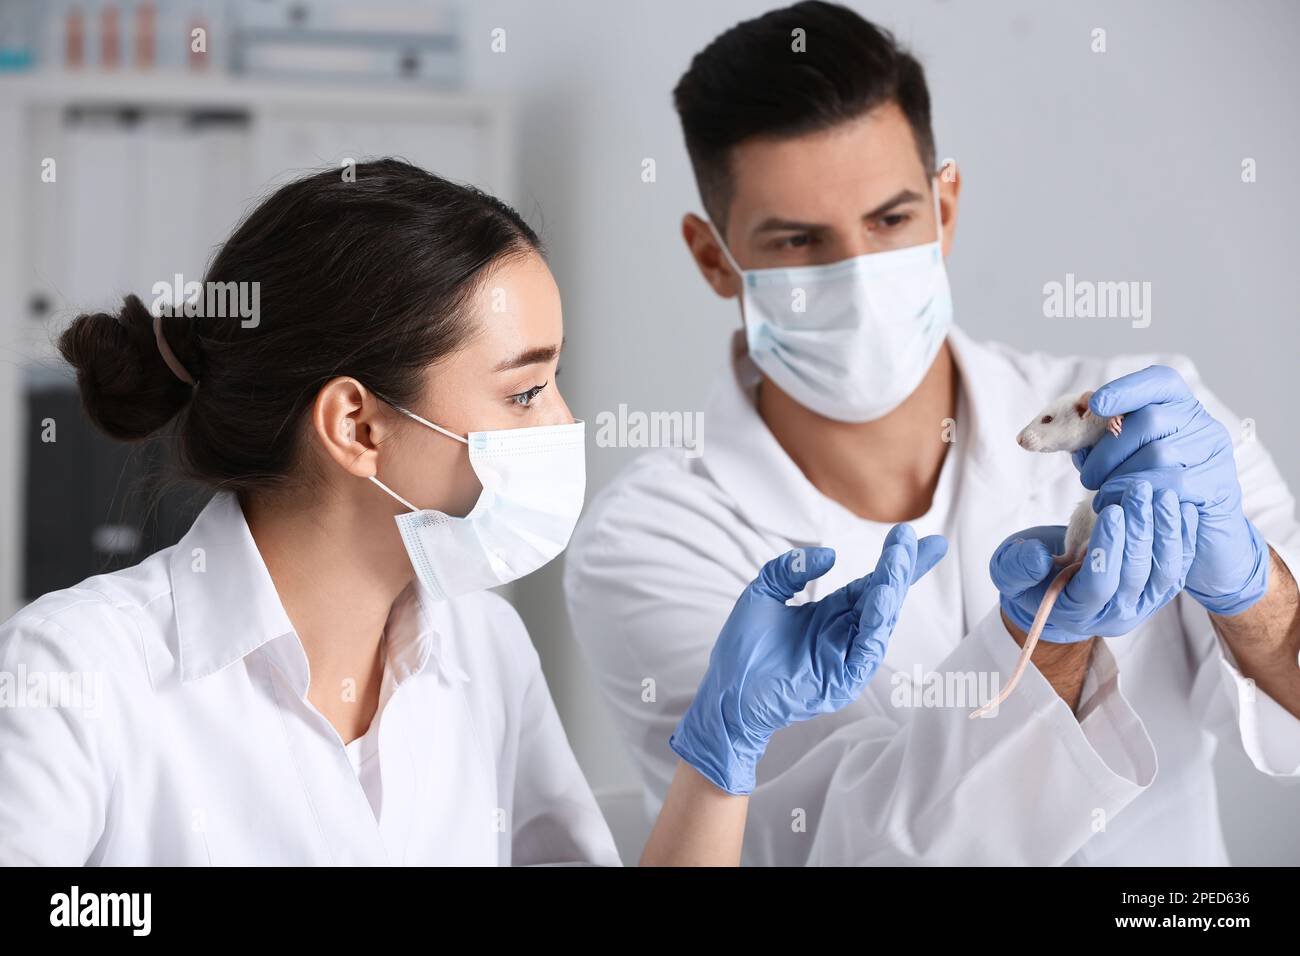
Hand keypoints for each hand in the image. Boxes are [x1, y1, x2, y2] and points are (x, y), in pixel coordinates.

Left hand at [670, 524, 946, 794]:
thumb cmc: (742, 648)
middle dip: (903, 569)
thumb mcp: (763, 592)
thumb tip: (830, 555)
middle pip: (884, 598)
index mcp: (831, 613)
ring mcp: (847, 659)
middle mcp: (845, 634)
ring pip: (879, 622)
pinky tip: (881, 597)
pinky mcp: (842, 683)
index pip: (871, 583)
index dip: (893, 561)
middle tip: (919, 540)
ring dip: (891, 589)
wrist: (724, 692)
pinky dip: (875, 625)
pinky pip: (866, 652)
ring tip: (898, 561)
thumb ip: (790, 569)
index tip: (913, 534)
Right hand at [990, 482, 1196, 642]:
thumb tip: (1038, 556)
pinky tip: (1182, 508)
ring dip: (1166, 531)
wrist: (1054, 588)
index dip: (1107, 549)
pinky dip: (1184, 537)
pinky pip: (1180, 567)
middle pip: (1135, 575)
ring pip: (1165, 571)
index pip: (1098, 585)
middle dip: (1139, 530)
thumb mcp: (1008, 572)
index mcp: (1076, 611)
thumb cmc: (1029, 576)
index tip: (1110, 511)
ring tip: (1161, 494)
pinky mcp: (1158, 591)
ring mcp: (1141, 604)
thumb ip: (1017, 567)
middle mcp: (1115, 614)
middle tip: (1138, 489)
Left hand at [1072, 366, 1268, 615]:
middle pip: (1149, 420)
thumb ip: (1098, 437)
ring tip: (1100, 495)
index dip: (1124, 389)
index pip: (1158, 381)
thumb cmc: (1150, 486)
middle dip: (1107, 450)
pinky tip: (1118, 506)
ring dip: (1117, 477)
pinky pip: (1171, 486)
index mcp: (1178, 406)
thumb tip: (1072, 420)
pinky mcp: (1217, 486)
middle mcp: (1201, 423)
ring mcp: (1214, 454)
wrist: (1197, 531)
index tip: (1095, 404)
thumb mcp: (1122, 455)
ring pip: (1157, 454)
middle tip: (1087, 477)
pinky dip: (1135, 495)